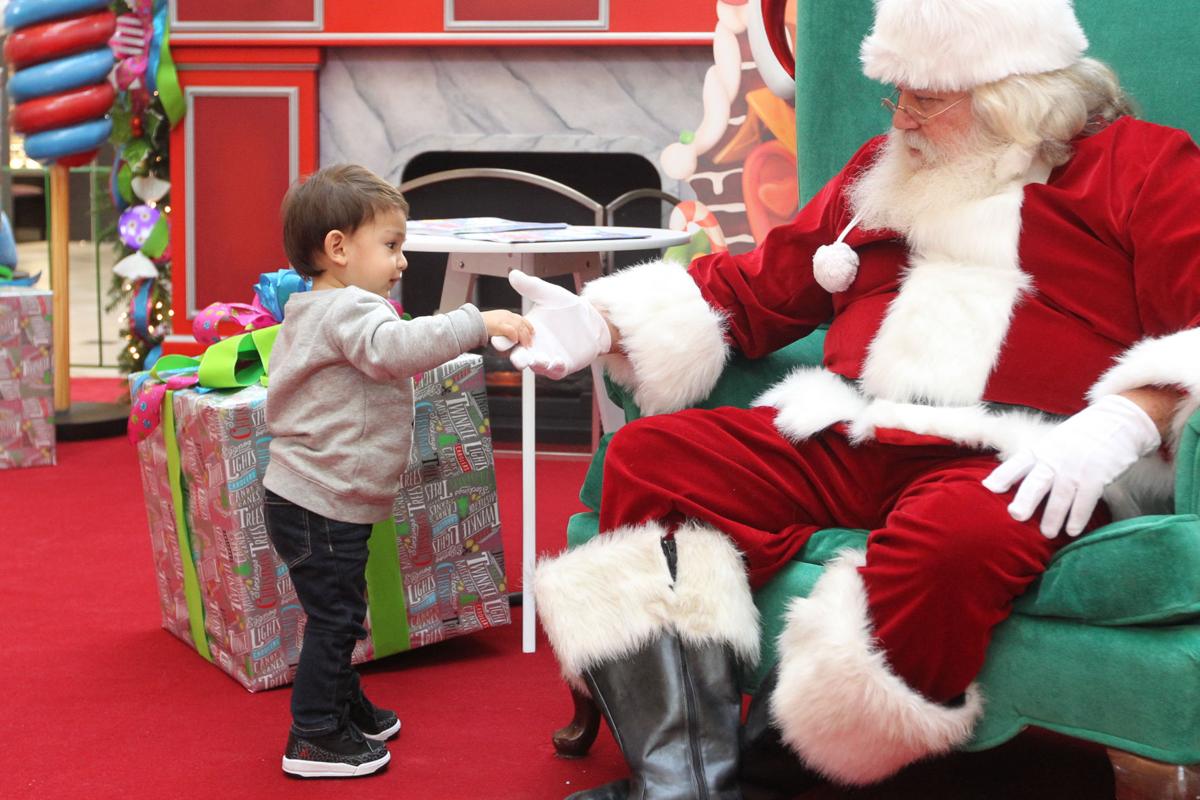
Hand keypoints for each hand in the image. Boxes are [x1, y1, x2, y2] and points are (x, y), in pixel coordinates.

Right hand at [481, 309, 532, 347]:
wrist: (471, 323)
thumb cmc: (480, 325)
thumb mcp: (495, 324)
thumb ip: (503, 328)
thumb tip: (509, 337)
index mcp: (505, 314)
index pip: (521, 319)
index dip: (528, 326)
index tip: (531, 332)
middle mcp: (506, 315)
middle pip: (522, 323)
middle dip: (528, 333)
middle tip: (531, 342)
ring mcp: (503, 320)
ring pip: (519, 327)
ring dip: (524, 337)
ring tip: (526, 345)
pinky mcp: (499, 325)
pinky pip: (511, 331)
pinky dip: (515, 336)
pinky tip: (516, 342)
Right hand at [490, 270, 611, 379]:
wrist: (591, 320)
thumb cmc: (567, 308)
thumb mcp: (549, 295)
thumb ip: (531, 287)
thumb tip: (514, 274)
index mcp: (524, 331)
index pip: (508, 338)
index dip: (502, 341)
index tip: (498, 341)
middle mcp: (533, 348)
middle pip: (519, 357)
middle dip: (518, 359)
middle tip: (518, 359)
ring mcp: (547, 358)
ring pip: (537, 367)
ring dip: (536, 365)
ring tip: (538, 359)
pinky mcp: (563, 365)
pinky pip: (556, 372)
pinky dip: (555, 368)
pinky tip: (557, 361)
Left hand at [982, 394, 1160, 537]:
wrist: (1118, 421)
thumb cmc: (1080, 437)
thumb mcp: (1053, 443)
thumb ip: (1036, 461)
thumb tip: (1010, 480)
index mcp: (1041, 450)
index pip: (1018, 463)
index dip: (1003, 475)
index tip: (988, 488)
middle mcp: (1055, 458)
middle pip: (1037, 481)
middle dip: (1025, 499)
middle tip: (1016, 515)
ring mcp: (1076, 467)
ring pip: (1061, 495)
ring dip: (1053, 516)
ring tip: (1046, 533)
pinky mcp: (1097, 474)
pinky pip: (1086, 499)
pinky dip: (1078, 516)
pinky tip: (1072, 530)